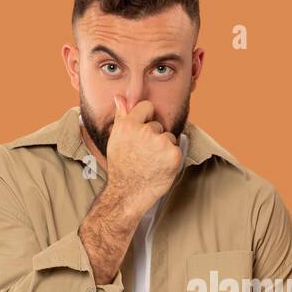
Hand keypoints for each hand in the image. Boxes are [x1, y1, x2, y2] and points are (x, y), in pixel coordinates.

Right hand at [104, 94, 187, 216]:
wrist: (128, 193)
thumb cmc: (121, 168)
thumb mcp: (116, 140)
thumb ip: (121, 116)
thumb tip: (120, 98)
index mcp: (128, 125)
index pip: (147, 107)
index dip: (145, 119)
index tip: (141, 134)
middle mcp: (145, 131)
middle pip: (158, 125)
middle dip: (153, 138)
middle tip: (143, 155)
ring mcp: (161, 143)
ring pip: (168, 137)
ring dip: (163, 148)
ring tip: (151, 162)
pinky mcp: (174, 154)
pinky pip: (176, 148)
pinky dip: (171, 158)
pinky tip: (160, 167)